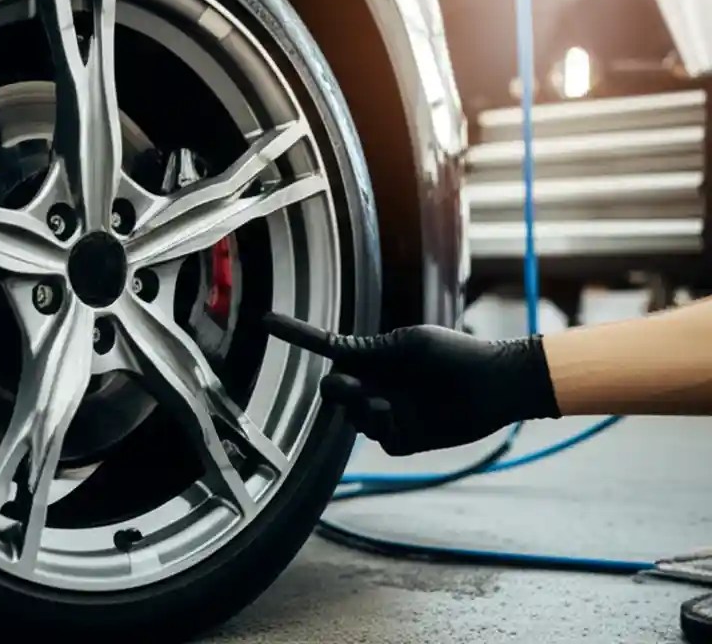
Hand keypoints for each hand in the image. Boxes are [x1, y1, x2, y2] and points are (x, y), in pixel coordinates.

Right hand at [262, 313, 560, 455]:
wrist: (495, 385)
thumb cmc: (454, 354)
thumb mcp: (407, 344)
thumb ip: (369, 353)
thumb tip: (338, 367)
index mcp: (374, 358)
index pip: (325, 347)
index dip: (296, 335)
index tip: (265, 320)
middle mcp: (376, 386)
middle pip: (333, 391)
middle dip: (338, 390)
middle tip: (353, 387)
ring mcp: (388, 414)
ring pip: (353, 419)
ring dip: (364, 410)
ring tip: (388, 403)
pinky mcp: (404, 440)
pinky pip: (380, 440)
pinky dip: (384, 429)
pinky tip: (401, 418)